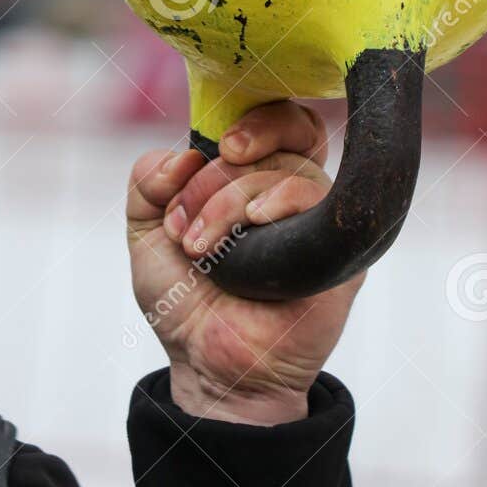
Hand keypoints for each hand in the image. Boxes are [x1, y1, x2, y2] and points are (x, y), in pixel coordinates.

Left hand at [127, 103, 362, 425]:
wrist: (207, 364)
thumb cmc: (186, 300)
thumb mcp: (148, 230)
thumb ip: (148, 180)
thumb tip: (181, 156)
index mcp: (261, 177)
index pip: (279, 121)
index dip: (254, 123)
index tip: (218, 147)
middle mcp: (296, 192)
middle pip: (281, 139)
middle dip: (222, 173)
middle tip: (188, 215)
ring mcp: (319, 219)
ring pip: (289, 169)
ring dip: (229, 201)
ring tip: (199, 248)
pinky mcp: (338, 250)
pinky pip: (318, 199)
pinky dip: (278, 202)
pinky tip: (251, 227)